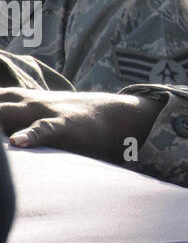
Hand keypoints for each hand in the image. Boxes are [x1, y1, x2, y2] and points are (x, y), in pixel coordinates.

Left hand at [0, 89, 163, 164]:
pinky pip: (44, 129)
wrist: (120, 116)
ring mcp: (43, 111)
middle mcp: (25, 102)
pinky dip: (30, 134)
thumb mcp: (38, 117)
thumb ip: (17, 122)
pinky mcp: (65, 126)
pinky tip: (17, 142)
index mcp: (18, 99)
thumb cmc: (74, 124)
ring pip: (7, 112)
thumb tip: (9, 140)